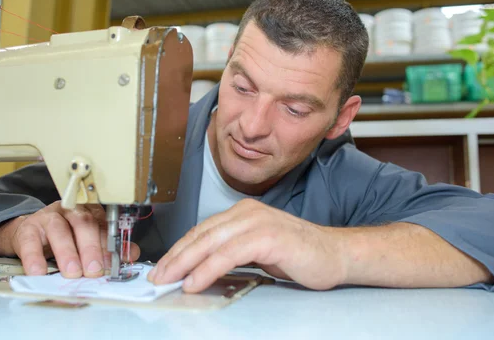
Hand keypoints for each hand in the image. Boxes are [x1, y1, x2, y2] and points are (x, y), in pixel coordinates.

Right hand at [0, 201, 139, 277]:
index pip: (103, 226)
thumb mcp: (89, 240)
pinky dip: (34, 257)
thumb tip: (131, 254)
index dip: (108, 246)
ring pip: (59, 229)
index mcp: (91, 212)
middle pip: (83, 224)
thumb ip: (110, 247)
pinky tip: (38, 271)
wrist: (31, 233)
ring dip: (67, 252)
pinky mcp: (28, 228)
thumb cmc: (66, 237)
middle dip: (91, 248)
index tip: (112, 265)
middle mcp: (71, 210)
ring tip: (72, 271)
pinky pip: (30, 241)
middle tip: (94, 270)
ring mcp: (49, 217)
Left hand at [147, 199, 346, 292]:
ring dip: (185, 263)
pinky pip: (229, 254)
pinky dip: (207, 268)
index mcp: (243, 213)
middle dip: (175, 257)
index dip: (179, 249)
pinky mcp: (268, 237)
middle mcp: (247, 212)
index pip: (202, 230)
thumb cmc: (299, 254)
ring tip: (168, 280)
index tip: (163, 267)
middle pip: (201, 234)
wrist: (336, 254)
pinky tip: (194, 281)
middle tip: (157, 276)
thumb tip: (200, 269)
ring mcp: (258, 222)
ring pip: (210, 242)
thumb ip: (231, 253)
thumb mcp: (258, 251)